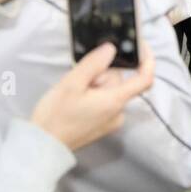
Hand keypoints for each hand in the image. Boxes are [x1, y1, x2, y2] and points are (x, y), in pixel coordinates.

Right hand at [29, 42, 155, 150]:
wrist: (43, 145)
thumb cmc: (56, 115)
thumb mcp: (72, 83)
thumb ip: (94, 64)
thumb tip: (111, 49)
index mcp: (115, 101)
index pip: (145, 79)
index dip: (147, 59)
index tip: (139, 45)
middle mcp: (119, 113)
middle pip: (118, 81)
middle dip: (100, 74)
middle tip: (79, 80)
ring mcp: (111, 120)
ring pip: (108, 90)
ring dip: (94, 85)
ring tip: (73, 93)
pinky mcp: (102, 125)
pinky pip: (103, 101)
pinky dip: (92, 95)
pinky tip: (75, 99)